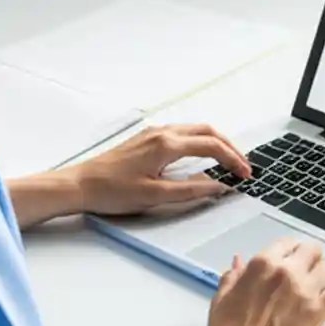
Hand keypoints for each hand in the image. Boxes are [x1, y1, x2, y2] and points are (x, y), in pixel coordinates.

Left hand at [71, 123, 251, 215]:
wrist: (79, 184)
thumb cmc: (111, 192)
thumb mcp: (154, 196)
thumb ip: (190, 190)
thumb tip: (218, 187)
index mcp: (167, 145)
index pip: (212, 146)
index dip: (233, 160)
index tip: (245, 175)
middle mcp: (162, 133)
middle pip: (207, 131)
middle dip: (230, 147)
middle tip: (243, 166)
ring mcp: (153, 133)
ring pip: (195, 129)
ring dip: (215, 142)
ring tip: (227, 161)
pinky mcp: (146, 139)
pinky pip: (182, 133)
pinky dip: (200, 141)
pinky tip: (200, 155)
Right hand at [185, 239, 324, 325]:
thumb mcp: (223, 297)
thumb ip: (234, 276)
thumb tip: (239, 263)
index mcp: (263, 264)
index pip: (288, 243)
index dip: (290, 251)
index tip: (292, 259)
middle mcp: (287, 272)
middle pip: (312, 250)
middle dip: (310, 258)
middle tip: (308, 270)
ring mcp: (306, 290)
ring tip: (323, 282)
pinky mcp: (320, 311)